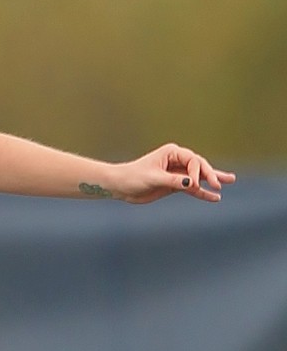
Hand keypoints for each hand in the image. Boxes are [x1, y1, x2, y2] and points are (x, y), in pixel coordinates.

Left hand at [114, 143, 234, 204]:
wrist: (120, 186)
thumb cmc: (133, 177)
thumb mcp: (153, 178)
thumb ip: (174, 180)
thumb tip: (192, 183)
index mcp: (172, 152)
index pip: (192, 160)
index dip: (197, 172)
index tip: (194, 184)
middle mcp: (177, 160)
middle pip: (199, 167)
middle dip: (211, 174)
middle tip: (221, 183)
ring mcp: (177, 173)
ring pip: (199, 177)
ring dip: (213, 180)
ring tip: (230, 181)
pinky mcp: (175, 185)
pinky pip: (192, 189)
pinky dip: (202, 193)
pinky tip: (214, 197)